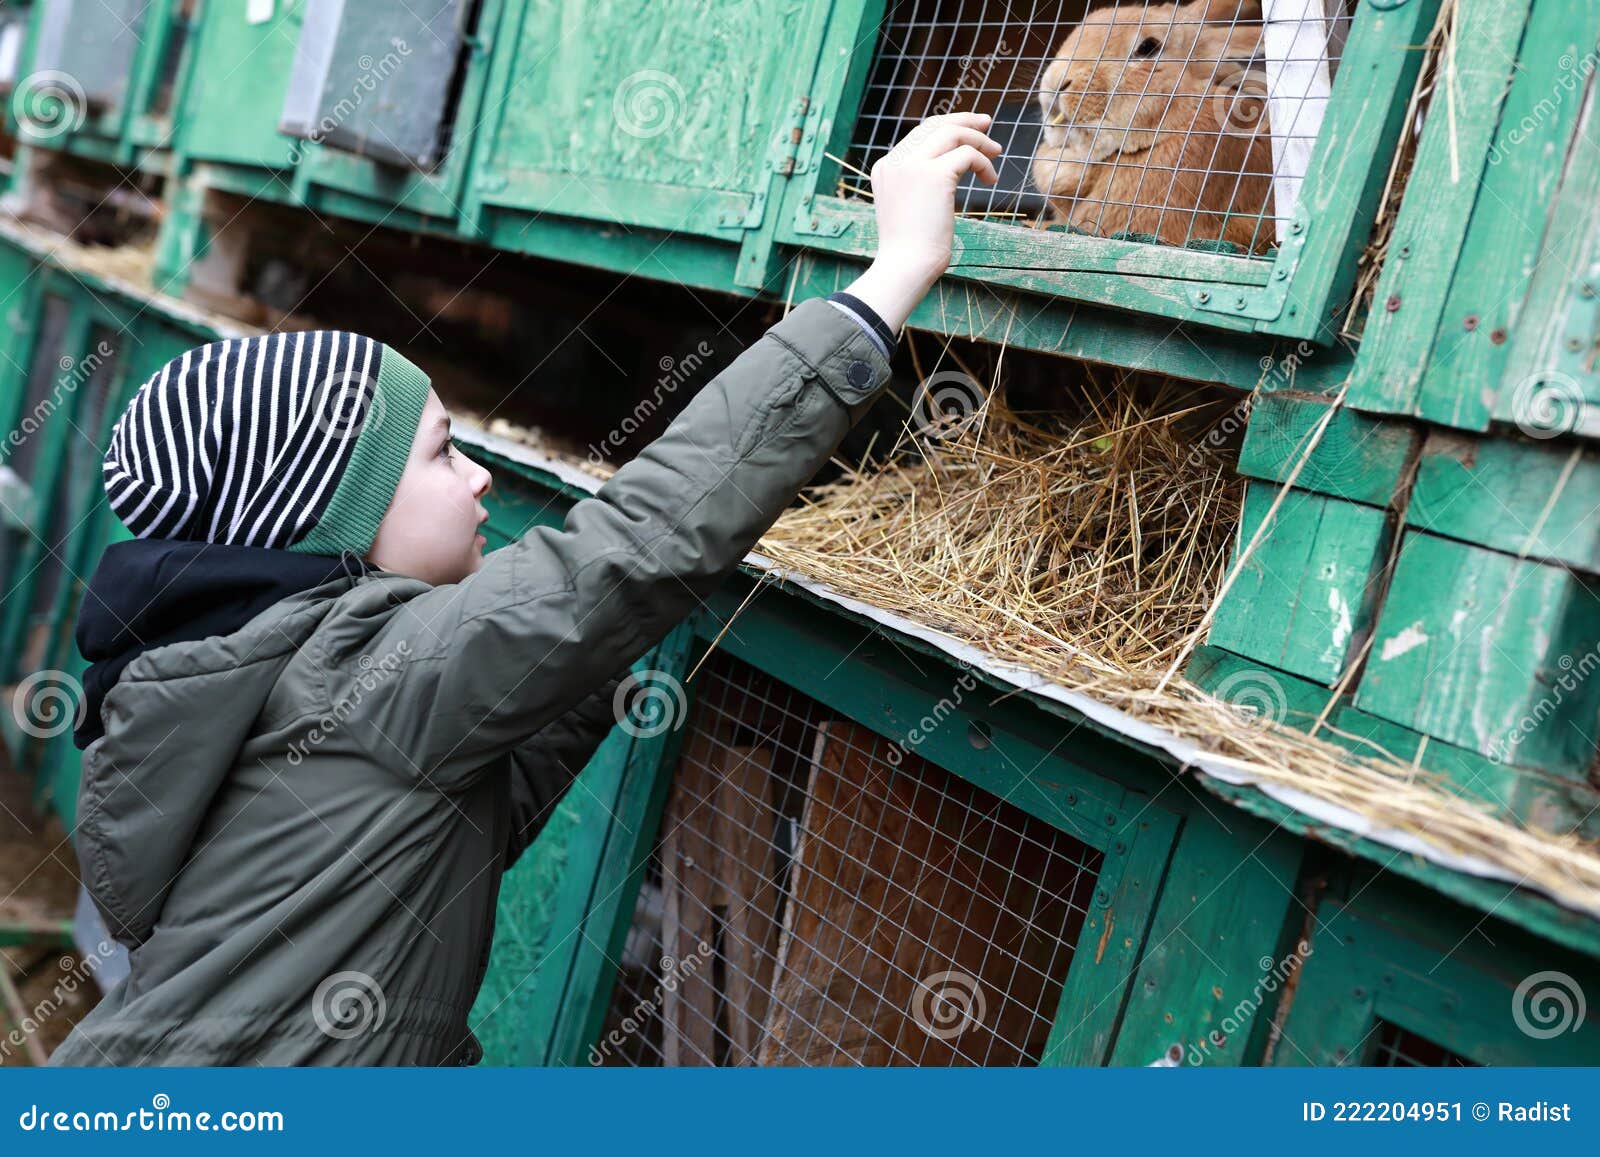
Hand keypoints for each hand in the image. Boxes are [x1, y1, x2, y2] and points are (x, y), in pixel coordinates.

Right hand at [844, 112, 1001, 333]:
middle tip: (987, 124)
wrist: (905, 266)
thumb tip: (953, 167)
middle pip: (934, 125)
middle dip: (964, 121)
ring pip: (952, 132)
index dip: (946, 127)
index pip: (919, 134)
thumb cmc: (911, 249)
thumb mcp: (909, 207)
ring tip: (996, 153)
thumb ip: (920, 183)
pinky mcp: (934, 175)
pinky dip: (984, 163)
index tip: (969, 130)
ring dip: (979, 140)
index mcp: (885, 168)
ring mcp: (912, 166)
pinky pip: (968, 154)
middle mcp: (895, 161)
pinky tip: (991, 180)